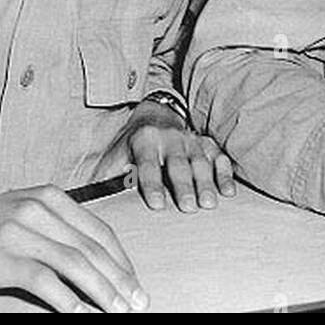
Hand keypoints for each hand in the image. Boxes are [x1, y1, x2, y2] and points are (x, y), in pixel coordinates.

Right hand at [0, 186, 146, 312]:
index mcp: (51, 197)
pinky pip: (42, 280)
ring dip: (100, 291)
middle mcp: (38, 210)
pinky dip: (65, 299)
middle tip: (136, 302)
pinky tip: (80, 313)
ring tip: (117, 310)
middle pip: (90, 249)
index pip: (98, 231)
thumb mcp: (31, 214)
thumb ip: (62, 229)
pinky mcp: (1, 257)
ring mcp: (19, 232)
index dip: (121, 260)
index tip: (135, 283)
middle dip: (119, 279)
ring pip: (73, 264)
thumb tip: (101, 262)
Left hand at [99, 100, 235, 212]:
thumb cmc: (132, 147)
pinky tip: (228, 192)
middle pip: (178, 164)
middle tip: (188, 207)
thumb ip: (108, 177)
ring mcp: (190, 139)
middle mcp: (169, 138)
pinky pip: (218, 156)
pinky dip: (224, 172)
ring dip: (206, 183)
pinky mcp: (206, 143)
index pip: (148, 165)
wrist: (154, 117)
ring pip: (200, 161)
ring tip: (209, 204)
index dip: (152, 185)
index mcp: (144, 140)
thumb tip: (96, 201)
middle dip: (183, 186)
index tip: (157, 205)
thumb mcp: (115, 156)